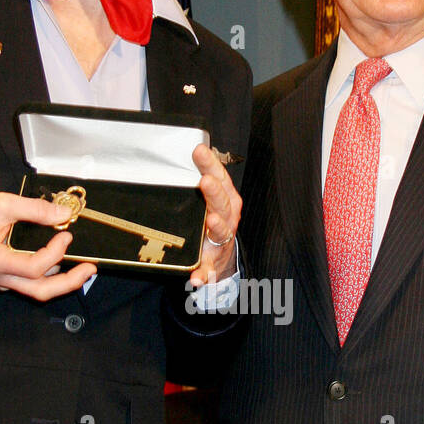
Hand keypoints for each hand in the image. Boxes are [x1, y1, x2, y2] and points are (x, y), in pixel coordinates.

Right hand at [0, 193, 96, 299]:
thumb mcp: (3, 203)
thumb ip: (35, 209)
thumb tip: (63, 214)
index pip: (33, 268)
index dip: (54, 253)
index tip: (66, 236)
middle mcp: (0, 277)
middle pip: (40, 290)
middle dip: (69, 282)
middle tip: (90, 268)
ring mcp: (5, 280)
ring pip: (38, 291)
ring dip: (63, 281)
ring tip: (82, 268)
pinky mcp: (10, 279)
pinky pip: (33, 284)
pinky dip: (51, 278)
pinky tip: (64, 265)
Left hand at [189, 144, 241, 285]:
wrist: (221, 254)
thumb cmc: (212, 216)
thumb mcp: (210, 195)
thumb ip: (204, 172)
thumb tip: (198, 145)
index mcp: (225, 198)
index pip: (219, 177)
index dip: (210, 164)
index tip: (199, 150)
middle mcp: (227, 216)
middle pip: (222, 202)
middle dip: (215, 192)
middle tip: (205, 181)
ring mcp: (222, 239)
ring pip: (221, 231)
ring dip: (217, 226)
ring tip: (211, 221)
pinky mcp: (213, 262)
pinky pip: (209, 270)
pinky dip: (203, 274)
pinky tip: (196, 278)